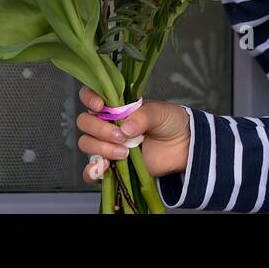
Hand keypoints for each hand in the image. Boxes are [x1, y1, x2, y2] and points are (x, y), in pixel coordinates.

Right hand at [76, 85, 191, 183]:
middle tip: (121, 136)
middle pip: (85, 123)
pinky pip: (91, 171)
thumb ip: (143, 116)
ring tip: (124, 153)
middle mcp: (108, 123)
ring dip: (101, 148)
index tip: (100, 106)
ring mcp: (108, 144)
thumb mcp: (161, 113)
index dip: (89, 98)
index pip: (91, 96)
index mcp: (116, 105)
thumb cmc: (170, 123)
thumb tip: (125, 128)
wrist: (183, 147)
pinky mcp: (112, 165)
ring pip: (87, 144)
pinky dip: (92, 171)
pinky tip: (105, 168)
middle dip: (100, 129)